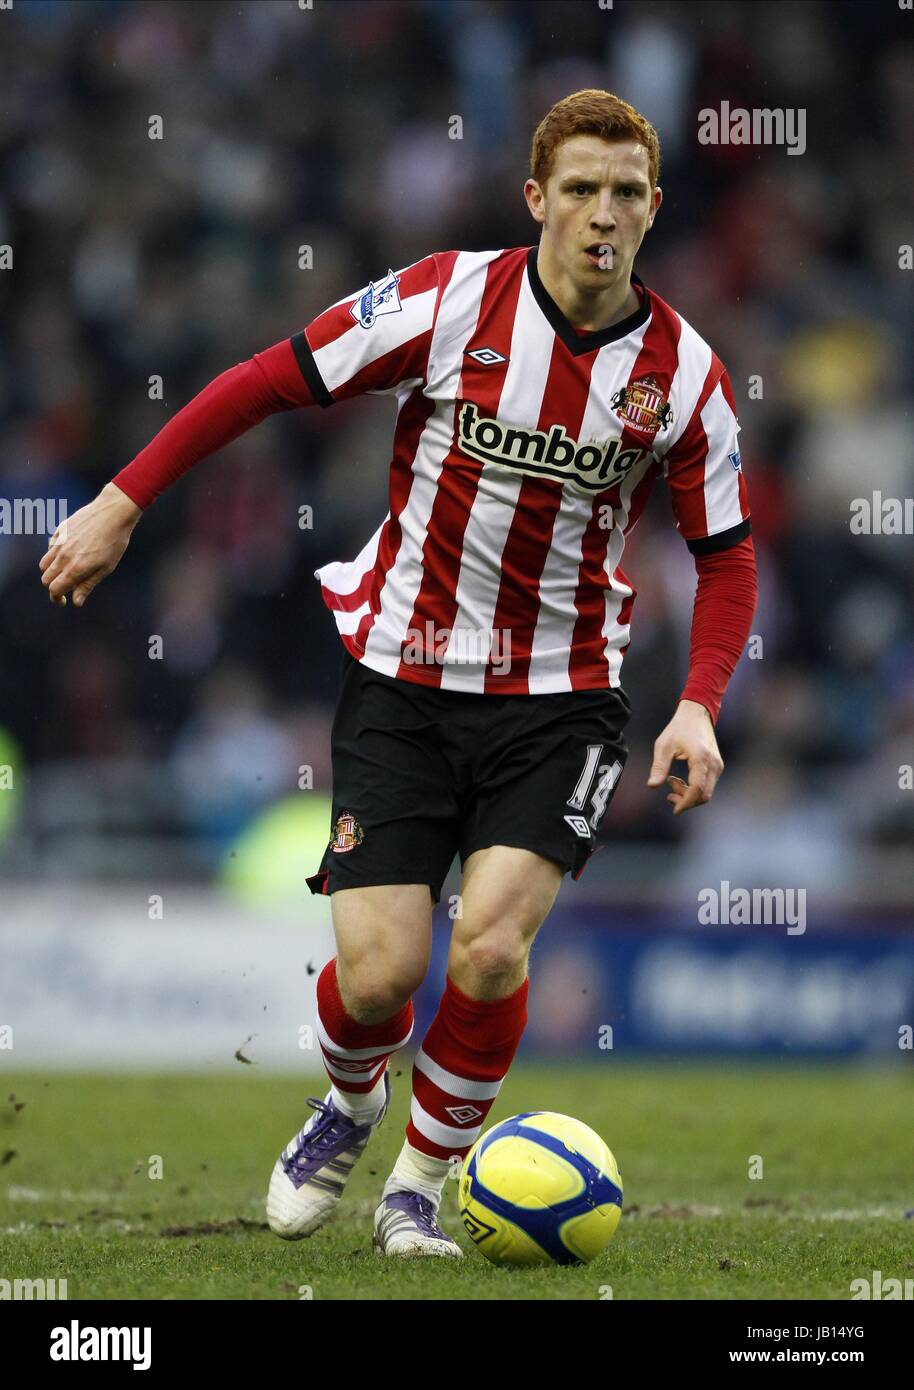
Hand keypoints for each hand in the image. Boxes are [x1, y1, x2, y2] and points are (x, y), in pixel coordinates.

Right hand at [38, 482, 141, 607]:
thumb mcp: (105, 568)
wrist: (112, 513)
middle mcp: (62, 556)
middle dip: (52, 586)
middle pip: (46, 578)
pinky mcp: (59, 530)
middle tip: (64, 588)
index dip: (56, 598)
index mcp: (74, 568)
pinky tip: (68, 553)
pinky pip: (50, 547)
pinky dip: (54, 555)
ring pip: (44, 563)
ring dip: (50, 571)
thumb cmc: (114, 542)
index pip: (54, 589)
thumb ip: (87, 585)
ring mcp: (59, 542)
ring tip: (65, 571)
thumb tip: (76, 602)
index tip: (63, 601)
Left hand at [647, 699, 722, 815]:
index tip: (674, 809)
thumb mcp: (664, 746)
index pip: (697, 790)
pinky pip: (708, 785)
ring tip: (672, 782)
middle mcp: (714, 764)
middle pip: (704, 795)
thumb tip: (652, 786)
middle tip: (669, 794)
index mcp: (701, 759)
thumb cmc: (679, 728)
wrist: (696, 714)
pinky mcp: (717, 766)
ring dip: (689, 794)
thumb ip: (659, 767)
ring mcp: (718, 765)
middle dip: (686, 800)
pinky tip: (680, 780)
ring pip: (707, 792)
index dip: (685, 803)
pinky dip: (694, 788)